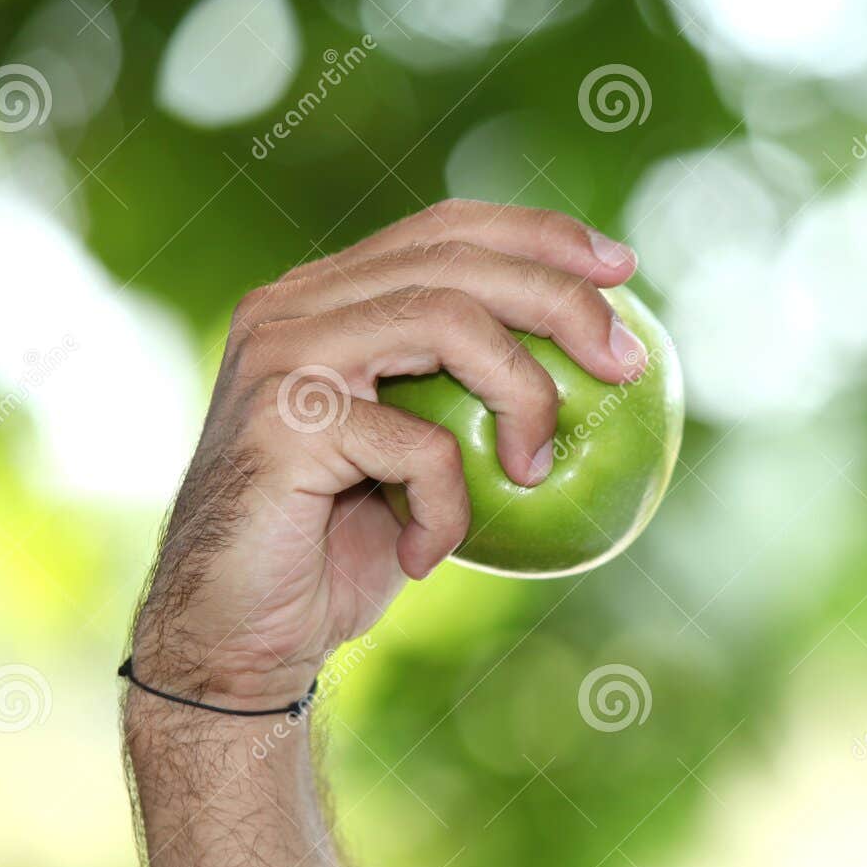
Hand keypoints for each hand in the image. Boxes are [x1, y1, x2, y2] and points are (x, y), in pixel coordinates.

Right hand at [129, 200, 646, 711]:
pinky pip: (420, 444)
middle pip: (458, 259)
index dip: (541, 236)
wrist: (238, 636)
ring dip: (524, 395)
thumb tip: (598, 368)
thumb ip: (468, 397)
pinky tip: (428, 554)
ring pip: (448, 320)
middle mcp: (295, 307)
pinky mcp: (283, 421)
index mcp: (326, 298)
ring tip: (535, 469)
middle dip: (564, 301)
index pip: (445, 230)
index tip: (622, 268)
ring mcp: (283, 355)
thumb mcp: (421, 463)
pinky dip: (450, 507)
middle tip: (628, 364)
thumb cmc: (341, 553)